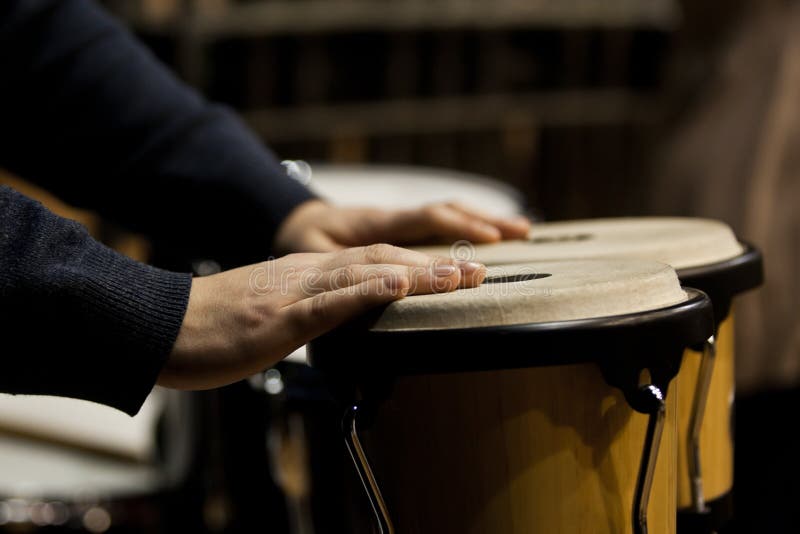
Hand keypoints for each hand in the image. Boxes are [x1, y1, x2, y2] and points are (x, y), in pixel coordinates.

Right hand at [162, 244, 485, 389]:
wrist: (162, 326)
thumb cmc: (215, 327)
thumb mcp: (274, 316)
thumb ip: (311, 314)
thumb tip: (342, 323)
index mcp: (309, 274)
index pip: (375, 262)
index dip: (421, 266)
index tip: (460, 272)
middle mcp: (308, 273)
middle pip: (382, 260)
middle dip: (435, 266)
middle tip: (482, 270)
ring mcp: (294, 291)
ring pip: (365, 274)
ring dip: (418, 274)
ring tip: (460, 275)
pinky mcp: (278, 317)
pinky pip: (329, 301)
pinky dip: (368, 291)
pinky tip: (398, 285)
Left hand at [274, 199, 530, 252]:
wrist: (297, 221)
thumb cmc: (303, 242)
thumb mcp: (310, 256)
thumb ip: (337, 271)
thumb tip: (370, 287)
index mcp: (372, 223)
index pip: (422, 221)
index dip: (456, 229)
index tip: (487, 243)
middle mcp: (392, 217)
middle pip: (444, 212)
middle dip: (484, 220)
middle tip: (523, 231)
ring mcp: (400, 219)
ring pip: (448, 213)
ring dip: (484, 219)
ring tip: (522, 229)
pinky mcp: (404, 226)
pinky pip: (441, 220)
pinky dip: (470, 223)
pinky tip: (492, 232)